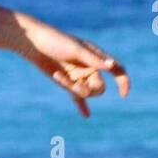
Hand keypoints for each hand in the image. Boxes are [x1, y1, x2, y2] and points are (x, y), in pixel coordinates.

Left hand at [13, 12, 130, 117]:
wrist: (34, 43)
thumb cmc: (55, 41)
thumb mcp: (75, 50)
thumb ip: (94, 60)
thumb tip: (112, 66)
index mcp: (96, 56)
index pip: (117, 70)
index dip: (123, 81)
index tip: (123, 94)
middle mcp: (90, 67)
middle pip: (99, 88)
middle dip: (88, 90)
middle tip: (74, 85)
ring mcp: (78, 75)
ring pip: (85, 92)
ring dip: (74, 90)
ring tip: (59, 76)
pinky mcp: (67, 82)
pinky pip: (77, 97)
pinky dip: (82, 106)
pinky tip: (86, 115)